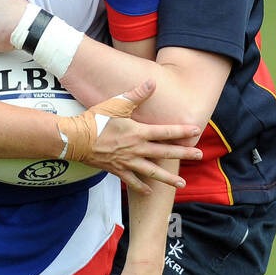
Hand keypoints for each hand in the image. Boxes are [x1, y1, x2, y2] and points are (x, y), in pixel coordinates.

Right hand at [59, 80, 201, 192]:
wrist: (75, 139)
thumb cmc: (95, 120)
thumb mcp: (116, 104)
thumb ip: (136, 94)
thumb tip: (152, 82)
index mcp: (138, 132)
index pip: (165, 132)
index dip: (182, 131)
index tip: (196, 131)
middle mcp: (136, 149)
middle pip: (165, 153)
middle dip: (183, 154)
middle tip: (199, 156)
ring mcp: (127, 161)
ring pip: (152, 172)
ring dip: (168, 178)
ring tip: (182, 184)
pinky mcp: (116, 169)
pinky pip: (132, 180)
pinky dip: (141, 187)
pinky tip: (151, 191)